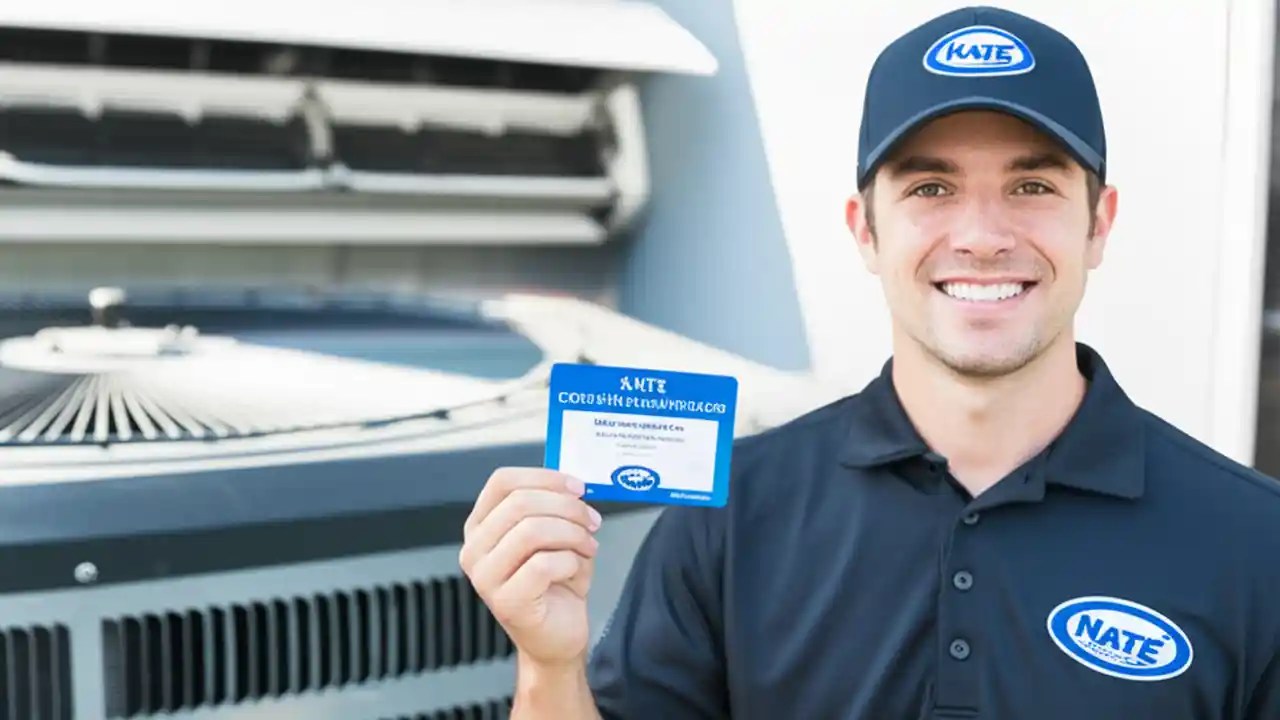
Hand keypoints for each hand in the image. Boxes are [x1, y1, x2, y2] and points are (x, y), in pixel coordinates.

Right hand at [460, 467, 602, 666]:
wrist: (557, 636)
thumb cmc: (554, 583)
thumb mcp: (553, 535)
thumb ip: (554, 507)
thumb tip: (572, 484)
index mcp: (481, 526)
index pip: (502, 482)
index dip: (544, 478)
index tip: (578, 487)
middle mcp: (475, 549)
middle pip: (519, 503)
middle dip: (567, 507)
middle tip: (592, 520)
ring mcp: (486, 578)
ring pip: (531, 530)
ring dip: (571, 533)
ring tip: (588, 546)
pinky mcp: (506, 602)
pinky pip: (543, 564)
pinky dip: (570, 562)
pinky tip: (575, 570)